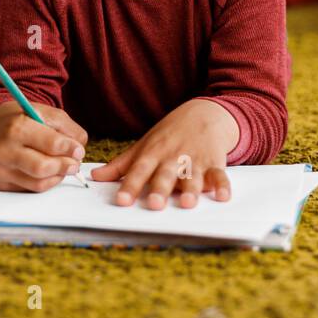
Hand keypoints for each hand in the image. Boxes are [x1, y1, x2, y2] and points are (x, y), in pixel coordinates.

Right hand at [0, 101, 87, 192]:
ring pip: (38, 183)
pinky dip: (46, 181)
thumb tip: (78, 151)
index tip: (79, 150)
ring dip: (58, 176)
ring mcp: (0, 169)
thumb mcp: (47, 113)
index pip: (50, 144)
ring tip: (63, 166)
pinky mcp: (2, 183)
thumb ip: (68, 128)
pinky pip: (32, 189)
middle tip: (75, 163)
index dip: (70, 149)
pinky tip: (48, 170)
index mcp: (17, 127)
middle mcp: (4, 149)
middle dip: (64, 166)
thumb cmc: (25, 119)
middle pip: (43, 168)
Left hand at [89, 98, 236, 209]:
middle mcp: (173, 157)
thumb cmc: (170, 134)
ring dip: (191, 189)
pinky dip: (222, 185)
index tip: (122, 201)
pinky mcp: (214, 161)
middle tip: (154, 204)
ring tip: (188, 203)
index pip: (139, 170)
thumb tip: (94, 177)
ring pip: (192, 176)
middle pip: (165, 175)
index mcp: (153, 154)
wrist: (204, 113)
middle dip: (160, 189)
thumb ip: (121, 165)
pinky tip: (223, 196)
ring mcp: (195, 159)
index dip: (129, 185)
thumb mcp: (144, 145)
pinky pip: (219, 174)